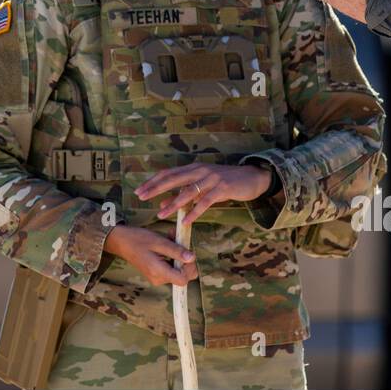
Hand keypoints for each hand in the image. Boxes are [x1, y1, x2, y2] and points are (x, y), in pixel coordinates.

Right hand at [103, 225, 197, 286]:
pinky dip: (173, 255)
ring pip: (177, 270)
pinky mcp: (157, 273)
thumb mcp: (159, 242)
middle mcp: (158, 279)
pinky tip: (168, 241)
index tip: (186, 251)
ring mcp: (157, 277)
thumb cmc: (138, 239)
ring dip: (179, 254)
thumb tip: (192, 258)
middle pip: (182, 277)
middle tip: (181, 242)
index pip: (183, 279)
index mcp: (158, 272)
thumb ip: (176, 251)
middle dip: (186, 260)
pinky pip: (171, 267)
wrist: (121, 241)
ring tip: (172, 236)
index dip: (189, 267)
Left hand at [135, 162, 272, 226]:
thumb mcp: (202, 187)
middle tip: (141, 197)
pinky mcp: (222, 188)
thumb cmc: (224, 183)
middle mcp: (200, 170)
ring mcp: (211, 178)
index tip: (139, 190)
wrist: (251, 177)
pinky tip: (185, 220)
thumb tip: (163, 204)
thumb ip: (183, 194)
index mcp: (193, 168)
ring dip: (173, 204)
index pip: (168, 173)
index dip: (153, 181)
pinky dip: (194, 211)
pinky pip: (205, 201)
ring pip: (188, 191)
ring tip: (160, 214)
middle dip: (155, 188)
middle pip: (173, 178)